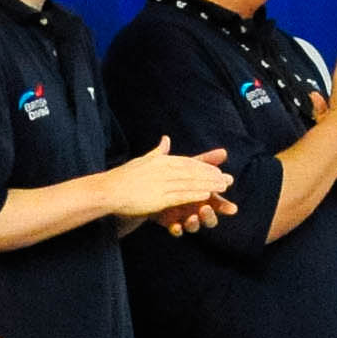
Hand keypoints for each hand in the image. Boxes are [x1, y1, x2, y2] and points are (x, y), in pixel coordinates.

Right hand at [111, 138, 234, 218]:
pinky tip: (207, 196)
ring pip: (190, 183)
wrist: (108, 191)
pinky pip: (180, 195)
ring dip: (208, 184)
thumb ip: (157, 151)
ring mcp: (161, 183)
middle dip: (212, 175)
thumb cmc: (123, 177)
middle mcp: (163, 170)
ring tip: (224, 187)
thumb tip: (166, 139)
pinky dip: (194, 194)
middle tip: (228, 179)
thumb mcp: (143, 160)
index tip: (218, 170)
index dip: (204, 167)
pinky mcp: (158, 197)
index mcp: (160, 161)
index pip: (187, 162)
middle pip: (193, 172)